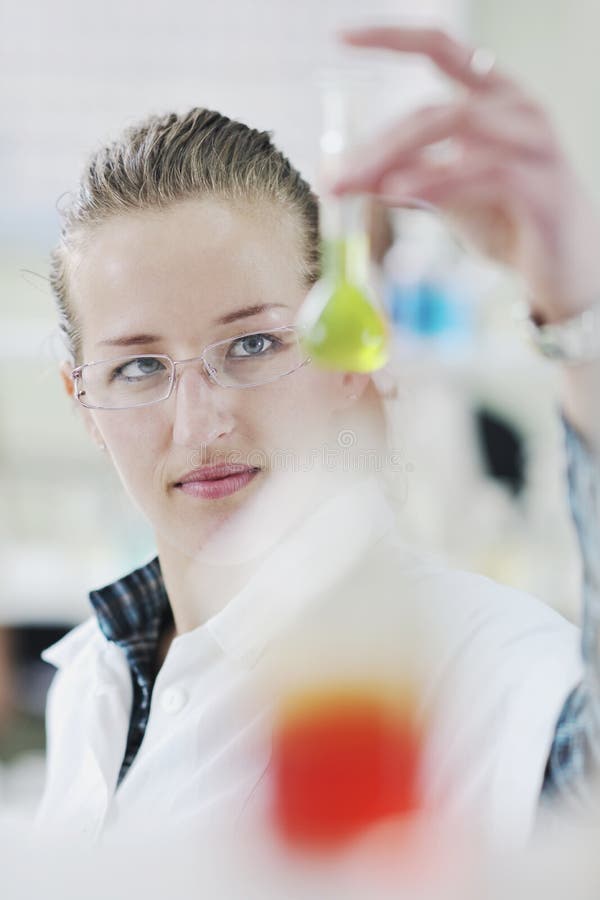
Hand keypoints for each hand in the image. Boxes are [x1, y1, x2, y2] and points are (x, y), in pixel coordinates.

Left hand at [331, 26, 599, 325]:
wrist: (562, 271)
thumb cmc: (506, 223)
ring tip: (358, 184)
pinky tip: (397, 192)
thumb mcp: (445, 195)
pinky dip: (435, 179)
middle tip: (335, 178)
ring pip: (456, 126)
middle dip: (377, 145)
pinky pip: (482, 171)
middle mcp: (519, 108)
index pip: (441, 48)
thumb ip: (402, 178)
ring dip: (398, 157)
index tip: (340, 37)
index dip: (391, 37)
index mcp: (494, 98)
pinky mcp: (542, 186)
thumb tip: (342, 176)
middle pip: (434, 110)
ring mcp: (535, 144)